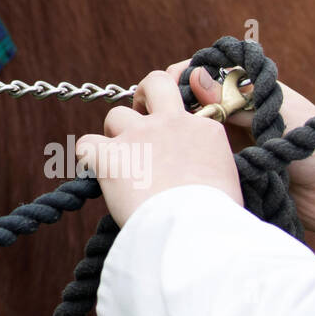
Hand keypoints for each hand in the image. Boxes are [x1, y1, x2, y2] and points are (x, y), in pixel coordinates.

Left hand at [75, 70, 240, 225]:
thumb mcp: (228, 182)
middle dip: (143, 94)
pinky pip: (86, 144)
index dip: (176, 128)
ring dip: (115, 135)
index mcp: (204, 129)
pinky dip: (89, 157)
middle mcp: (171, 123)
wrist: (193, 232)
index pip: (185, 113)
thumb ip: (210, 166)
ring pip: (116, 115)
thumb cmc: (215, 219)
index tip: (173, 149)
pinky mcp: (111, 155)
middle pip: (155, 82)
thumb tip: (197, 176)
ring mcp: (139, 136)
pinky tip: (97, 172)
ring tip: (121, 162)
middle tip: (138, 116)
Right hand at [171, 61, 314, 242]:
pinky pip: (202, 160)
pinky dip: (187, 159)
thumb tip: (192, 77)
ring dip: (175, 133)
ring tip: (156, 138)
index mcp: (250, 90)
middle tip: (151, 115)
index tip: (164, 88)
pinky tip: (169, 162)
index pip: (204, 72)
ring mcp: (232, 142)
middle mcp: (236, 113)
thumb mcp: (275, 115)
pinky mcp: (231, 170)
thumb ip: (234, 99)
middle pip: (190, 101)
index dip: (180, 76)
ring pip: (191, 131)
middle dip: (169, 104)